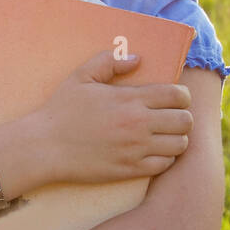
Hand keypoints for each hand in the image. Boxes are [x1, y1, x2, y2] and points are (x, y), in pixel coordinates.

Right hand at [32, 50, 192, 183]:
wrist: (44, 146)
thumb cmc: (61, 110)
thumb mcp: (81, 77)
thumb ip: (109, 62)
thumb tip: (136, 59)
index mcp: (130, 99)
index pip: (178, 95)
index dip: (182, 95)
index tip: (173, 98)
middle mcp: (138, 124)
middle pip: (185, 121)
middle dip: (181, 117)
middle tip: (169, 118)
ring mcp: (135, 149)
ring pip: (180, 144)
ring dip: (176, 138)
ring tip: (164, 136)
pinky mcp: (130, 169)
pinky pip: (165, 165)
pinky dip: (164, 158)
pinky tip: (152, 152)